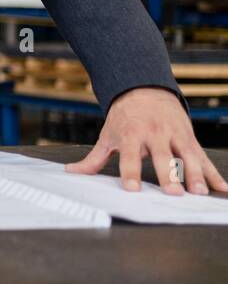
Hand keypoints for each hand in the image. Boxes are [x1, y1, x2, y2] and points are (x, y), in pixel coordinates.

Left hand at [66, 87, 227, 195]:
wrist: (145, 90)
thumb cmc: (124, 118)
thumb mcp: (108, 135)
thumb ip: (94, 158)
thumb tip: (72, 172)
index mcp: (132, 134)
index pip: (129, 156)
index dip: (130, 172)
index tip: (132, 189)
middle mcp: (155, 134)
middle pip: (162, 157)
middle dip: (168, 175)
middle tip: (173, 193)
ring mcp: (175, 136)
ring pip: (187, 157)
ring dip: (194, 175)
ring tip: (199, 192)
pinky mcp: (190, 139)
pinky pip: (203, 158)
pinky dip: (213, 173)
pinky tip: (221, 187)